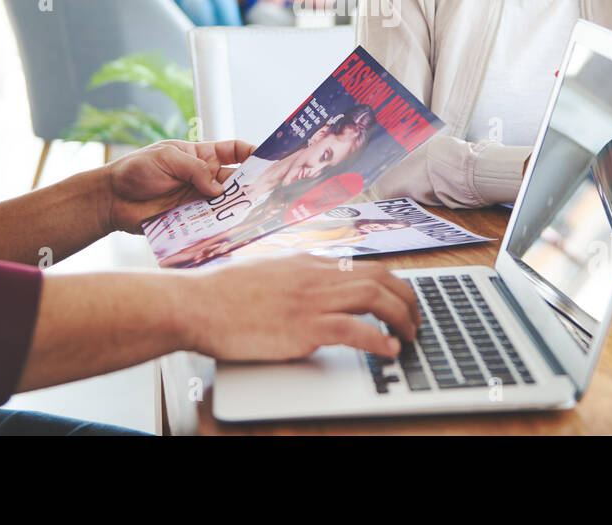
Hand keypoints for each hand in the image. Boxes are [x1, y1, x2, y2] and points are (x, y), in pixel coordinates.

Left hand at [104, 139, 253, 234]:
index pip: (235, 151)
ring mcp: (199, 201)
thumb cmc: (136, 170)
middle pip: (237, 180)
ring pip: (227, 204)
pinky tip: (229, 229)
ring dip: (238, 207)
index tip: (269, 159)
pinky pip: (211, 224)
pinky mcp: (191, 221)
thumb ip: (193, 169)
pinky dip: (221, 226)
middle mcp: (205, 178)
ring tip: (252, 211)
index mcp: (202, 156)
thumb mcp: (166, 158)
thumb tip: (218, 189)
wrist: (111, 199)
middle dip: (252, 184)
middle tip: (267, 191)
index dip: (253, 153)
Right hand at [175, 253, 420, 359]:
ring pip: (374, 297)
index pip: (364, 266)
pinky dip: (378, 340)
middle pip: (379, 277)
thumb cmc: (221, 293)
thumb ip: (292, 274)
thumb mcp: (265, 270)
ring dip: (400, 317)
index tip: (400, 301)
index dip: (390, 284)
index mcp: (307, 262)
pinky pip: (354, 329)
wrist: (195, 303)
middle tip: (416, 319)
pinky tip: (389, 350)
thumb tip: (311, 281)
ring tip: (410, 336)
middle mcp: (315, 275)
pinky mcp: (303, 326)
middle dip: (407, 298)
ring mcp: (310, 299)